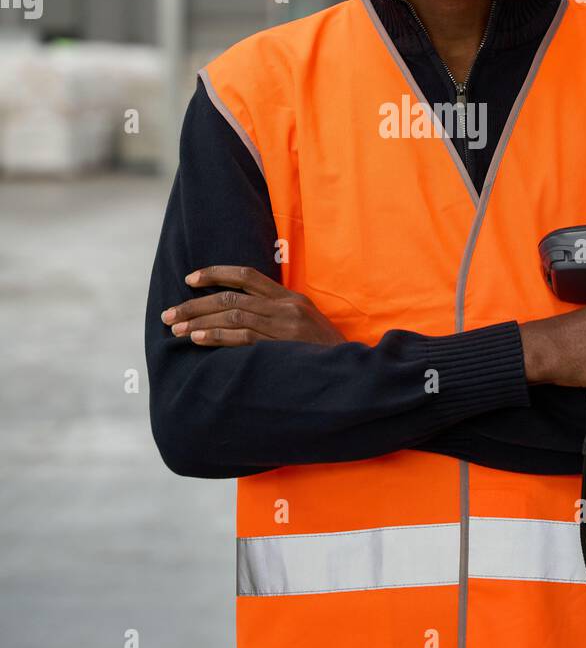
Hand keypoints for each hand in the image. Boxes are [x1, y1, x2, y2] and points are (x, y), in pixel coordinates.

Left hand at [160, 265, 345, 347]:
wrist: (353, 373)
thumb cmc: (325, 353)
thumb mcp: (306, 325)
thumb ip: (279, 316)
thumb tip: (241, 316)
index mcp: (291, 297)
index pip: (247, 275)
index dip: (216, 274)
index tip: (190, 279)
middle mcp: (286, 306)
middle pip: (231, 297)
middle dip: (195, 304)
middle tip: (170, 314)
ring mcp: (285, 325)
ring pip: (232, 314)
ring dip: (199, 321)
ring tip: (176, 329)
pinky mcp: (282, 345)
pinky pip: (243, 337)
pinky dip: (217, 337)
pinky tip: (197, 339)